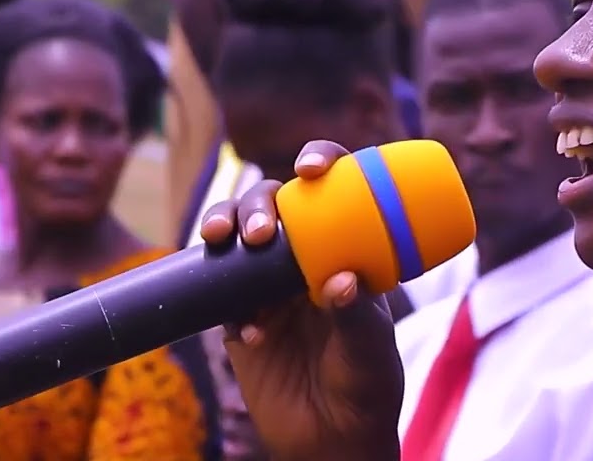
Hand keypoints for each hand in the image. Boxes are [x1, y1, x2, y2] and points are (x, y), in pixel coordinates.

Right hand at [200, 141, 403, 460]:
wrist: (331, 440)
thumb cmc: (367, 389)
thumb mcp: (373, 352)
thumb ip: (358, 318)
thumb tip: (340, 280)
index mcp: (348, 247)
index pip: (337, 188)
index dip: (323, 161)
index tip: (312, 168)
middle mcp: (307, 255)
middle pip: (275, 201)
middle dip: (258, 203)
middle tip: (259, 234)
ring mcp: (268, 283)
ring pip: (237, 234)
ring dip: (226, 226)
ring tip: (225, 243)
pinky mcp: (237, 316)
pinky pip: (219, 292)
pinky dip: (227, 301)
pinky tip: (252, 334)